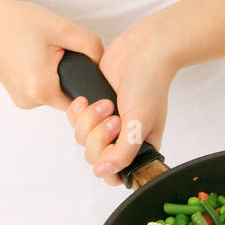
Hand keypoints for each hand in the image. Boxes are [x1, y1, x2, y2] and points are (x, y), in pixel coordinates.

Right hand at [0, 0, 104, 113]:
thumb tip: (102, 64)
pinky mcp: (15, 93)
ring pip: (54, 93)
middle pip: (67, 97)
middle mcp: (29, 101)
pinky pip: (41, 89)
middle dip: (71, 76)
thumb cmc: (17, 21)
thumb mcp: (61, 27)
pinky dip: (44, 75)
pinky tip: (36, 56)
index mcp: (42, 89)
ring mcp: (20, 100)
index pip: (81, 102)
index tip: (89, 69)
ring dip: (57, 75)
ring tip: (46, 51)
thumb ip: (90, 46)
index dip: (89, 86)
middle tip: (62, 51)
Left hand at [65, 22, 178, 186]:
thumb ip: (124, 151)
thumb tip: (104, 172)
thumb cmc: (150, 82)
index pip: (118, 175)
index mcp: (140, 147)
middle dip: (99, 136)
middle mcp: (122, 138)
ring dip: (89, 121)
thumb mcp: (141, 121)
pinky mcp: (91, 107)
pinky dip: (77, 111)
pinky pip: (75, 121)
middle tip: (113, 117)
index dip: (110, 165)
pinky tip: (87, 98)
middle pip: (96, 157)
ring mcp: (105, 123)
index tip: (113, 145)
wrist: (143, 49)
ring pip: (83, 139)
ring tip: (105, 102)